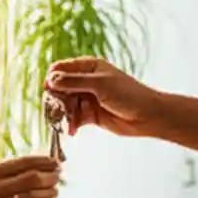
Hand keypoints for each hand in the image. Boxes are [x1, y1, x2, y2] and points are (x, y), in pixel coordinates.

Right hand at [0, 155, 59, 197]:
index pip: (24, 162)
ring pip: (34, 196)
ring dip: (50, 192)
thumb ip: (9, 171)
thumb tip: (41, 164)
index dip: (43, 161)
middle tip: (58, 176)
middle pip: (32, 178)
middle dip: (50, 176)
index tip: (55, 162)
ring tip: (55, 190)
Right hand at [45, 56, 160, 136]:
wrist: (147, 116)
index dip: (53, 79)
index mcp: (89, 67)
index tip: (49, 90)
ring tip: (67, 123)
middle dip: (57, 99)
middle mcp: (86, 81)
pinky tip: (72, 131)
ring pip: (66, 104)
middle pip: (61, 88)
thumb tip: (51, 79)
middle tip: (56, 110)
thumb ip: (74, 81)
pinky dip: (71, 124)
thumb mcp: (100, 84)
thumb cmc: (128, 94)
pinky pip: (74, 118)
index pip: (61, 68)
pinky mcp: (90, 114)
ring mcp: (88, 98)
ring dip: (64, 114)